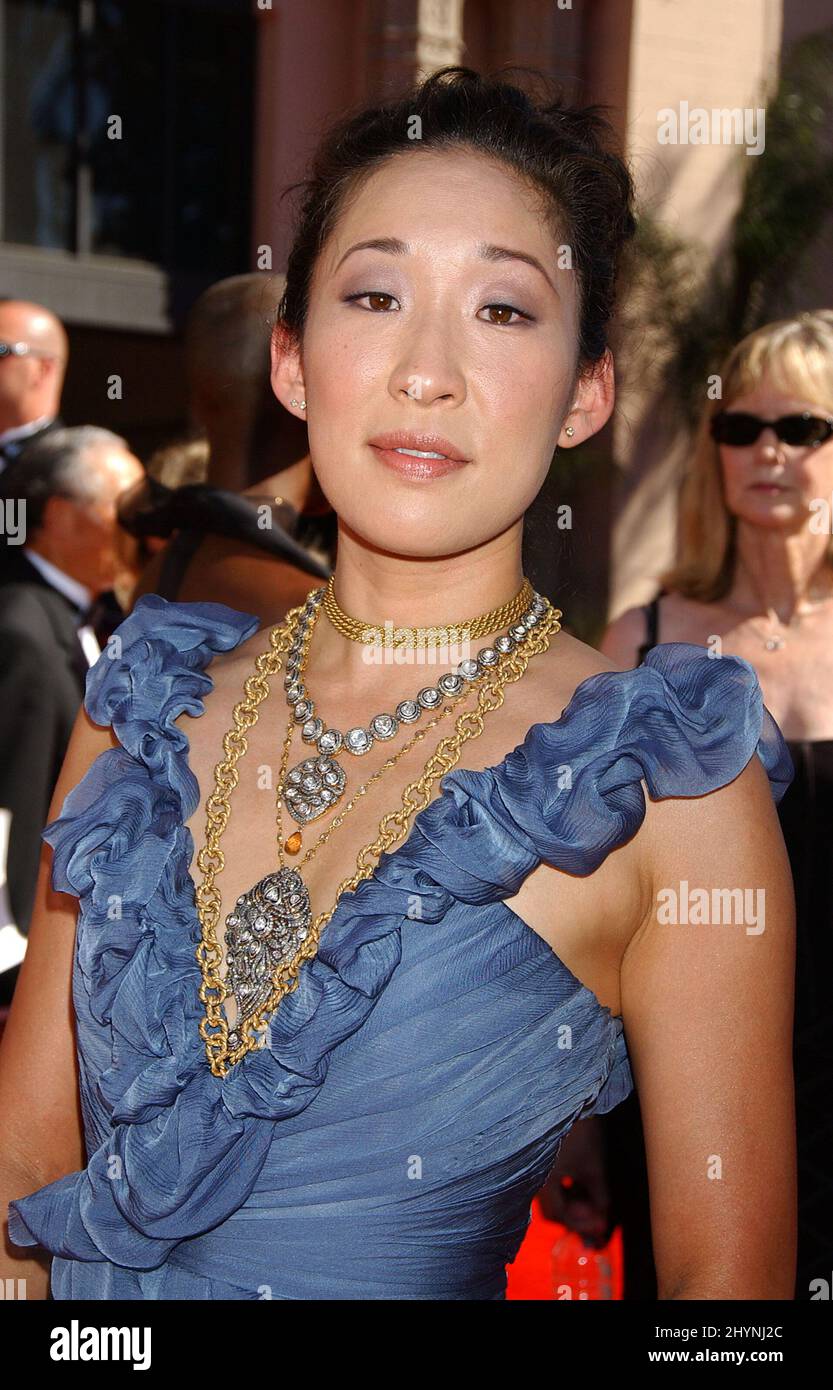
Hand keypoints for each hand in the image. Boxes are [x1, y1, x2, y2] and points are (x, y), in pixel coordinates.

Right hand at [538, 1116, 613, 1247]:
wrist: (566, 1095)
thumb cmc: (579, 1130)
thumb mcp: (595, 1168)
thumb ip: (599, 1198)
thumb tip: (603, 1221)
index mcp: (541, 1180)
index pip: (557, 1214)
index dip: (580, 1223)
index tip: (600, 1223)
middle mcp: (531, 1175)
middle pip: (552, 1207)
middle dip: (576, 1213)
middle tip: (597, 1210)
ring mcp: (533, 1165)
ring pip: (551, 1193)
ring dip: (572, 1199)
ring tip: (591, 1193)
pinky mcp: (538, 1155)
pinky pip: (549, 1179)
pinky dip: (565, 1184)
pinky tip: (579, 1179)